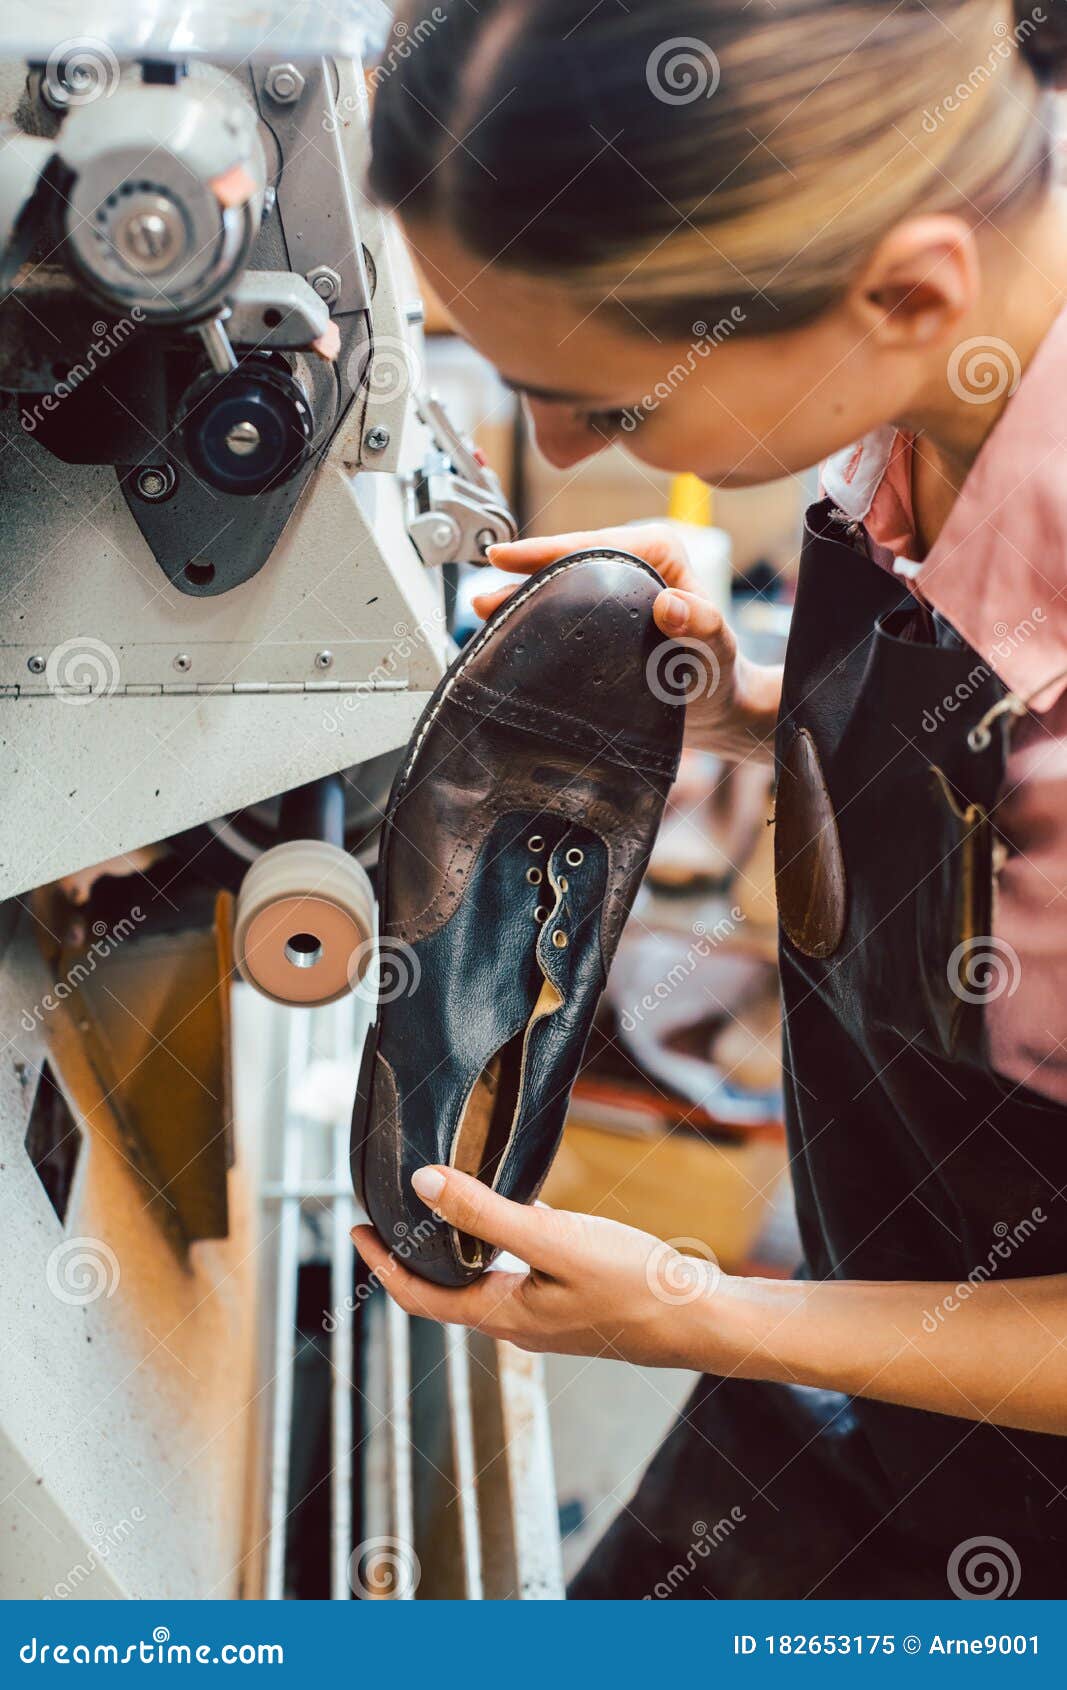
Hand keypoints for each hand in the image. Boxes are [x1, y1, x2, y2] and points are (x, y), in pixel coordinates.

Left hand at [351, 1164, 744, 1370]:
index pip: (420, 1297)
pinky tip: (518, 1209)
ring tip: (444, 1204)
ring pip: (483, 1282)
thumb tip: (423, 1184)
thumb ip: (487, 1213)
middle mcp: (517, 1324)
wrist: (704, 1320)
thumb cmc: (634, 1284)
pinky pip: (520, 1274)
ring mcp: (547, 1318)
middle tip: (393, 1211)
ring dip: (457, 1249)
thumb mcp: (554, 1239)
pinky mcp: (573, 1304)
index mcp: (503, 1316)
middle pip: (446, 1292)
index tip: (356, 1229)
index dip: (382, 1265)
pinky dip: (501, 1245)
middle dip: (413, 1255)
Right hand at [476, 524, 780, 761]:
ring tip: (484, 612)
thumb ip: (702, 626)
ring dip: (522, 598)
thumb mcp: (714, 650)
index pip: (595, 544)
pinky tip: (508, 631)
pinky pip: (566, 613)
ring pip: (562, 587)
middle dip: (525, 576)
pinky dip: (536, 621)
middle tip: (485, 592)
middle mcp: (634, 566)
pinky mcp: (605, 620)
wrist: (720, 714)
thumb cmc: (721, 677)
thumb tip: (672, 605)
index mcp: (661, 554)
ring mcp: (616, 593)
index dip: (548, 550)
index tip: (508, 557)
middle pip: (570, 563)